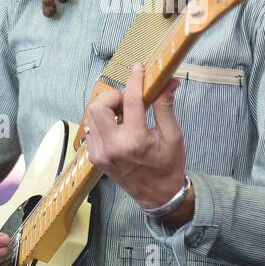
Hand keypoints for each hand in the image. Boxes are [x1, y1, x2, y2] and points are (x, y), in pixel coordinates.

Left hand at [84, 63, 191, 220]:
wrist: (158, 195)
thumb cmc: (168, 166)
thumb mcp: (173, 135)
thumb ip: (165, 106)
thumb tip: (167, 82)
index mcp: (135, 141)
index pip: (131, 100)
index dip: (135, 80)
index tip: (138, 70)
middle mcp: (113, 148)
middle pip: (98, 106)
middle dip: (113, 96)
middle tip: (128, 100)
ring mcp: (100, 154)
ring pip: (91, 116)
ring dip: (106, 108)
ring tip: (124, 114)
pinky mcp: (95, 158)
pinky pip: (92, 129)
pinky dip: (103, 121)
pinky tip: (118, 126)